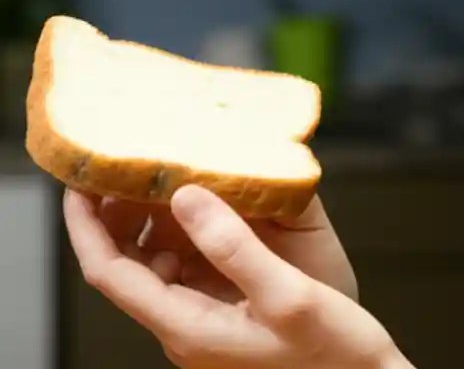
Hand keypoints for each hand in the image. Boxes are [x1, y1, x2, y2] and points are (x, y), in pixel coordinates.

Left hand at [64, 185, 413, 368]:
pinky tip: (214, 208)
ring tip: (168, 176)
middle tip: (127, 165)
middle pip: (128, 266)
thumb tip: (184, 196)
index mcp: (188, 327)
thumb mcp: (286, 295)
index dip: (85, 226)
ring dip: (155, 223)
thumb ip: (234, 246)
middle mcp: (187, 327)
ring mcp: (206, 323)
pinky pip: (192, 269)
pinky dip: (190, 235)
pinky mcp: (230, 316)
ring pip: (158, 266)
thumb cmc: (332, 352)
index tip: (78, 181)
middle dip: (117, 216)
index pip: (109, 272)